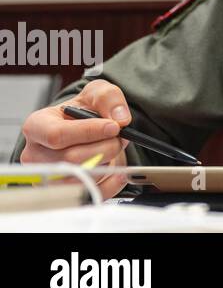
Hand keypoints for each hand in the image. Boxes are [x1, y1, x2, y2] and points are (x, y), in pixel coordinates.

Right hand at [19, 79, 131, 197]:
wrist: (86, 129)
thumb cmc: (82, 112)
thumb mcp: (95, 92)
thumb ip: (108, 97)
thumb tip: (120, 118)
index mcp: (37, 126)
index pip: (56, 135)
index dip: (88, 132)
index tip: (114, 126)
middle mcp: (36, 155)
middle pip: (71, 159)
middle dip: (105, 147)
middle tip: (120, 137)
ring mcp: (47, 177)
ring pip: (81, 178)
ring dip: (107, 163)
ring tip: (113, 148)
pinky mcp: (64, 192)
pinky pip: (90, 194)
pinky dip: (111, 184)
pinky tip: (120, 171)